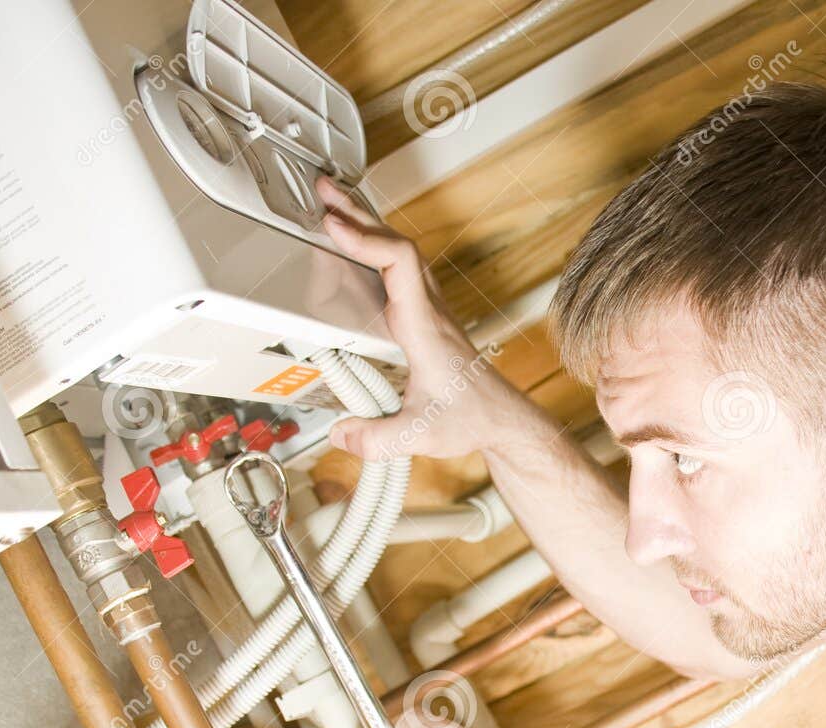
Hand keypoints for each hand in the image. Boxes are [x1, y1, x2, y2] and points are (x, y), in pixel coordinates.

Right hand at [316, 177, 520, 460]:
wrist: (501, 418)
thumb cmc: (472, 419)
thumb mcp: (421, 435)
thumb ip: (379, 438)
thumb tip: (340, 434)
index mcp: (425, 326)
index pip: (399, 262)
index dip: (366, 238)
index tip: (333, 225)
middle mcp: (429, 310)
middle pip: (397, 243)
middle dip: (359, 213)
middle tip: (323, 191)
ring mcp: (429, 309)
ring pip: (401, 251)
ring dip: (368, 225)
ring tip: (333, 206)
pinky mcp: (427, 316)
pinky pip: (401, 267)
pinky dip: (375, 247)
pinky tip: (356, 246)